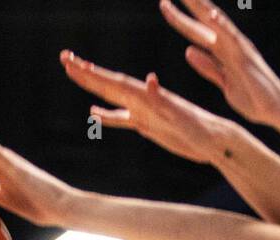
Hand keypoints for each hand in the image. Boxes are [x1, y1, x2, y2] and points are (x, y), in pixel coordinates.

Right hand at [60, 50, 231, 164]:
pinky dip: (108, 116)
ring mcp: (145, 112)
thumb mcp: (182, 116)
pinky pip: (123, 119)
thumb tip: (150, 80)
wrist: (216, 142)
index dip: (94, 73)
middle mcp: (144, 100)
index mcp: (149, 96)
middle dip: (86, 73)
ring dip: (93, 88)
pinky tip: (95, 113)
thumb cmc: (201, 131)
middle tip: (63, 58)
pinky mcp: (150, 125)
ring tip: (73, 75)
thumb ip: (163, 100)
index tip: (73, 62)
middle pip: (110, 84)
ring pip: (112, 98)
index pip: (116, 81)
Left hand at [160, 0, 279, 128]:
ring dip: (203, 7)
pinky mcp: (248, 58)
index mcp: (222, 52)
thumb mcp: (224, 84)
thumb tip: (188, 50)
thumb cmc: (253, 99)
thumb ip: (208, 67)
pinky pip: (235, 40)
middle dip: (189, 4)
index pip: (197, 31)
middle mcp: (230, 45)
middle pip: (205, 20)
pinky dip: (224, 27)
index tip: (165, 5)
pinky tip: (213, 16)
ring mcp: (239, 49)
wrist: (276, 110)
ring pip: (218, 23)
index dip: (180, 19)